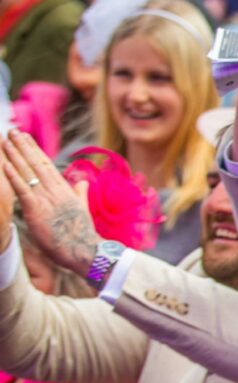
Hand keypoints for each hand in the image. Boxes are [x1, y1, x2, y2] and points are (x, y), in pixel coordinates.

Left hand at [1, 134, 101, 276]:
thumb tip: (82, 182)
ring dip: (16, 156)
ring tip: (6, 141)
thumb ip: (79, 194)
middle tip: (11, 131)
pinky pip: (23, 191)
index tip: (25, 137)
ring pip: (28, 173)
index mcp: (65, 190)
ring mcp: (46, 200)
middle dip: (23, 146)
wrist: (85, 252)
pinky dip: (14, 177)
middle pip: (36, 164)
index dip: (34, 149)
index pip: (46, 164)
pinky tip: (6, 164)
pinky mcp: (37, 211)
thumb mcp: (82, 210)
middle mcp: (55, 191)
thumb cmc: (81, 235)